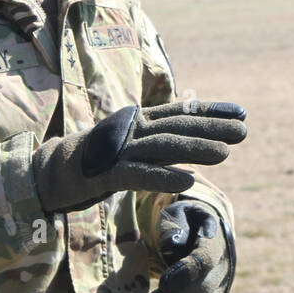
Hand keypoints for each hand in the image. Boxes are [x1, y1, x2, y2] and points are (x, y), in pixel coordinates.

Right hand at [33, 101, 246, 212]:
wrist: (50, 173)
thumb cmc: (96, 159)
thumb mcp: (132, 144)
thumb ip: (160, 139)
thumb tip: (194, 137)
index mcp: (138, 120)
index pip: (181, 111)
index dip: (211, 110)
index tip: (241, 112)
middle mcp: (131, 128)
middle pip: (177, 126)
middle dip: (212, 127)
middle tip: (243, 131)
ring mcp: (119, 149)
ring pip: (163, 146)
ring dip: (195, 149)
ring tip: (225, 154)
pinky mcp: (107, 172)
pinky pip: (140, 174)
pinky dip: (164, 176)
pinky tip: (189, 181)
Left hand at [146, 200, 234, 292]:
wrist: (206, 230)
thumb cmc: (188, 221)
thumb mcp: (180, 214)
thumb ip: (175, 225)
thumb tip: (171, 243)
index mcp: (215, 241)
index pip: (205, 261)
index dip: (184, 275)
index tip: (161, 284)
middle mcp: (224, 266)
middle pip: (203, 290)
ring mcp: (222, 285)